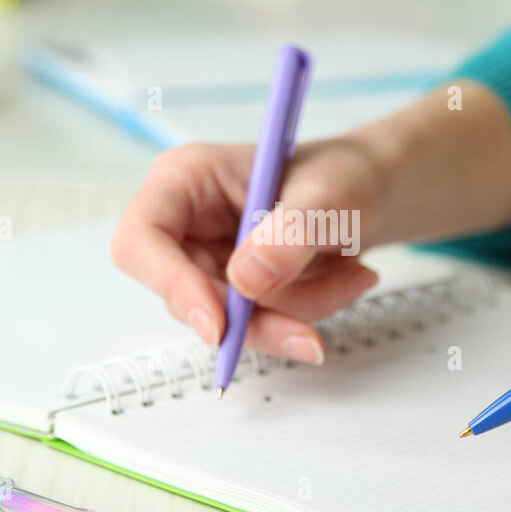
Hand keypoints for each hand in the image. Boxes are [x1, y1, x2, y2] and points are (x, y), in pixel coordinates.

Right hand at [110, 138, 386, 363]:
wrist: (370, 190)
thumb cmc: (343, 173)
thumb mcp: (331, 193)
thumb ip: (291, 231)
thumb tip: (245, 282)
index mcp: (184, 180)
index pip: (140, 241)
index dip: (170, 285)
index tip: (218, 326)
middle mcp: (185, 225)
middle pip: (189, 298)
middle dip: (258, 319)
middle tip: (312, 338)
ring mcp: (208, 263)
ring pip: (231, 323)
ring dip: (299, 310)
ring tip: (355, 273)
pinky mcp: (235, 294)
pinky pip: (260, 326)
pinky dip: (308, 311)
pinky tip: (346, 277)